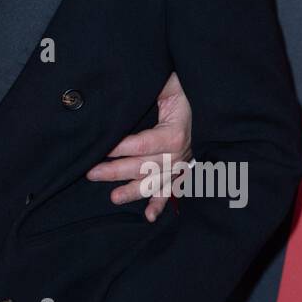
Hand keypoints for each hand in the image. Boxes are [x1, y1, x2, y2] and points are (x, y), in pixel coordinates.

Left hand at [85, 69, 191, 219]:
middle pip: (143, 166)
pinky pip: (172, 190)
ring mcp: (181, 165)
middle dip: (116, 171)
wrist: (210, 103)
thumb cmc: (185, 91)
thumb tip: (126, 86)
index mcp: (175, 132)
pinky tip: (150, 217)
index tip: (101, 149)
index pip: (143, 144)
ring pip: (154, 183)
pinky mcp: (182, 171)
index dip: (121, 148)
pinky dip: (161, 204)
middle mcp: (179, 153)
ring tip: (114, 198)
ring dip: (133, 191)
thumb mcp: (169, 85)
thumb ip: (154, 88)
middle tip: (92, 174)